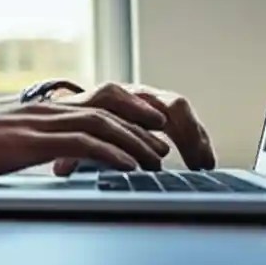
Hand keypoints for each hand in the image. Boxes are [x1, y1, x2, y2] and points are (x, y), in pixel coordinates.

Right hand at [0, 82, 213, 181]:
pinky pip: (85, 144)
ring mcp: (40, 122)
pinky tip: (129, 166)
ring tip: (157, 159)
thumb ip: (21, 142)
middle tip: (164, 144)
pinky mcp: (34, 141)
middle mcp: (44, 109)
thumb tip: (31, 153)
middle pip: (107, 108)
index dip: (125, 113)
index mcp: (37, 108)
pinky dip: (113, 154)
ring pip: (103, 124)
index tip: (147, 127)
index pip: (92, 103)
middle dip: (141, 125)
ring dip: (135, 141)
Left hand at [46, 83, 215, 175]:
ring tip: (204, 164)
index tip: (159, 130)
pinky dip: (196, 142)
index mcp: (105, 98)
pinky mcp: (161, 114)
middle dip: (182, 129)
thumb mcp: (70, 140)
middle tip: (193, 157)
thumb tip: (61, 168)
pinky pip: (184, 123)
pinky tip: (204, 163)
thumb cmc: (74, 130)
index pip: (122, 96)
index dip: (140, 111)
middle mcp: (132, 95)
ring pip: (178, 110)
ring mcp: (150, 103)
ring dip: (194, 136)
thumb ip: (68, 152)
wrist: (78, 114)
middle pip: (163, 101)